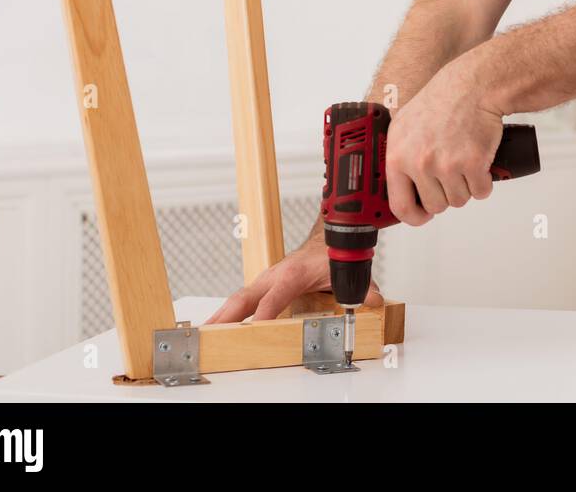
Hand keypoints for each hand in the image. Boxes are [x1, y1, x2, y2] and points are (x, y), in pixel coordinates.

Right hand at [204, 239, 383, 324]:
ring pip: (237, 300)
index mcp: (293, 274)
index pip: (274, 298)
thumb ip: (361, 288)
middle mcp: (274, 276)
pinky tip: (215, 329)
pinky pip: (241, 302)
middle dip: (227, 317)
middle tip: (210, 335)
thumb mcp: (348, 269)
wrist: (324, 238)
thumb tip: (373, 301)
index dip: (265, 315)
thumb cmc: (330, 254)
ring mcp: (264, 281)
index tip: (257, 331)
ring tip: (202, 337)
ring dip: (220, 318)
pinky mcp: (261, 287)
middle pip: (244, 299)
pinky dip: (226, 315)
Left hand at [385, 56, 503, 225]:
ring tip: (464, 162)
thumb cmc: (443, 101)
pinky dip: (485, 182)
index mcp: (398, 155)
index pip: (399, 205)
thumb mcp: (406, 125)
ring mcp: (446, 165)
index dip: (414, 216)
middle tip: (452, 174)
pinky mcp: (472, 164)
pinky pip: (481, 192)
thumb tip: (402, 188)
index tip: (423, 215)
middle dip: (446, 194)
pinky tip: (480, 162)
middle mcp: (419, 162)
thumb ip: (401, 156)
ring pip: (459, 200)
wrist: (474, 86)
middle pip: (435, 205)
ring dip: (466, 187)